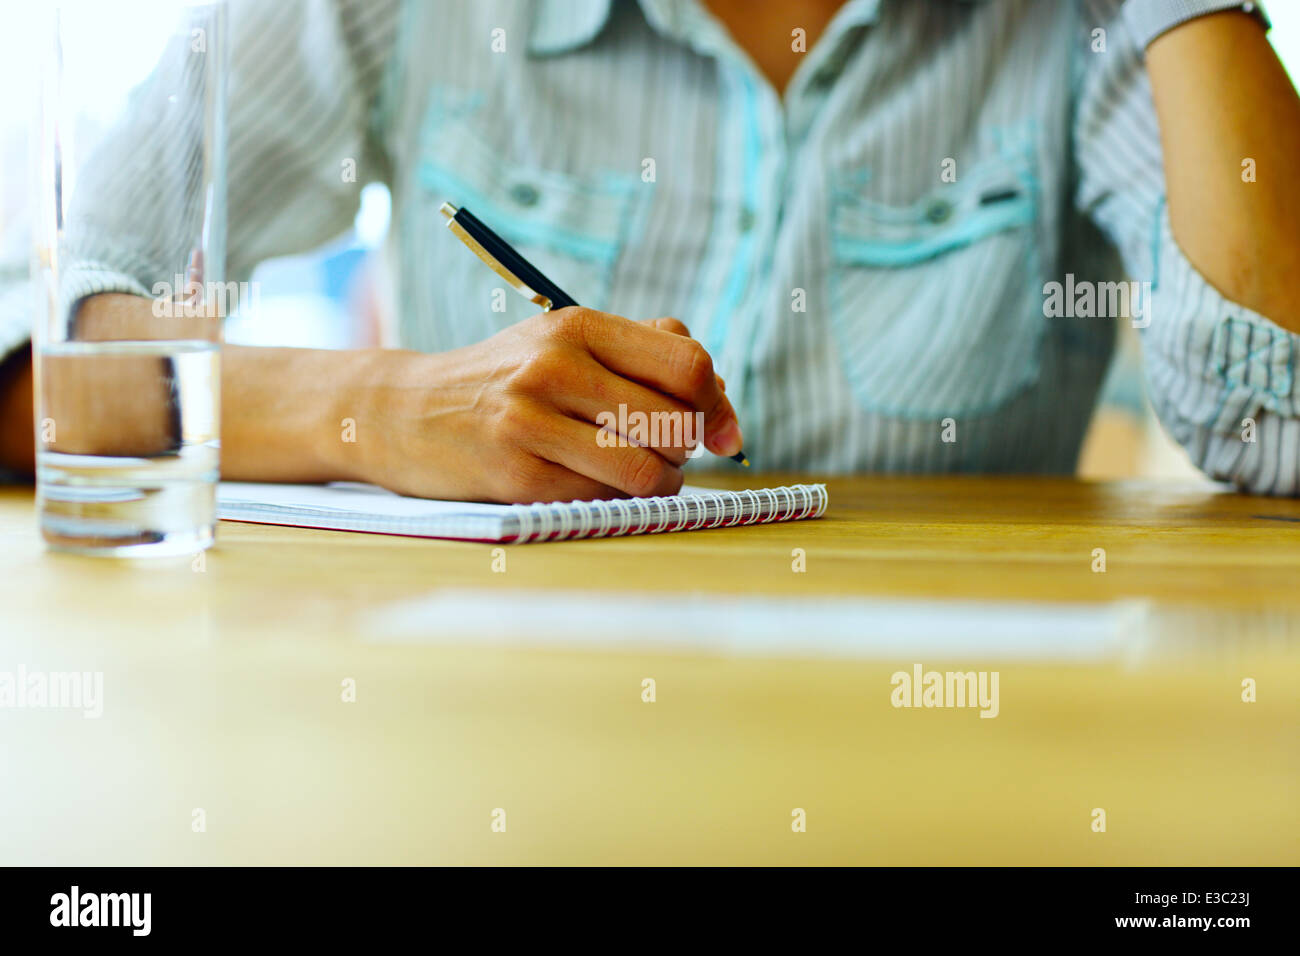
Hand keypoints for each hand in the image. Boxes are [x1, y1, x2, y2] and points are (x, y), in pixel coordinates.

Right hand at [338, 308, 743, 502]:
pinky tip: (595, 486)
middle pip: (675, 422)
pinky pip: (602, 498)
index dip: (717, 405)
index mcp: (578, 326)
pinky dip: (616, 501)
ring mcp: (530, 421)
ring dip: (660, 483)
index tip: (721, 431)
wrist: (402, 412)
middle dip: (686, 450)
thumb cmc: (504, 381)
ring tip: (641, 477)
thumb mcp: (565, 343)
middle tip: (666, 455)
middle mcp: (554, 366)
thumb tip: (720, 395)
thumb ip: (644, 351)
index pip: (688, 365)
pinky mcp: (514, 474)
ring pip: (646, 469)